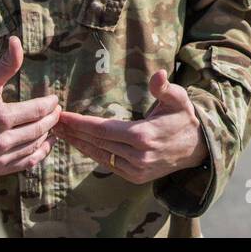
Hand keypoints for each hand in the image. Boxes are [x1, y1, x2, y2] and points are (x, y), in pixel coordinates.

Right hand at [0, 35, 60, 176]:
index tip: (54, 99)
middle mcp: (0, 140)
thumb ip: (4, 65)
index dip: (50, 104)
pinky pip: (27, 162)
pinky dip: (40, 152)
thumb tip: (16, 40)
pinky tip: (46, 143)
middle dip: (52, 118)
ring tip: (51, 125)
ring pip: (35, 145)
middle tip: (57, 111)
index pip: (38, 110)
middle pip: (39, 128)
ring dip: (47, 134)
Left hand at [55, 70, 205, 184]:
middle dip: (74, 132)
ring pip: (99, 155)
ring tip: (61, 133)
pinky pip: (108, 164)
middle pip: (97, 143)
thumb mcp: (178, 99)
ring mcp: (136, 169)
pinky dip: (92, 154)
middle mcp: (137, 156)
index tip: (63, 116)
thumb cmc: (183, 118)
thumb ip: (164, 87)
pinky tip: (81, 144)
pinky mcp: (135, 177)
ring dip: (79, 144)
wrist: (196, 148)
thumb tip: (158, 74)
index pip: (103, 129)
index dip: (81, 123)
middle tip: (54, 122)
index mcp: (144, 136)